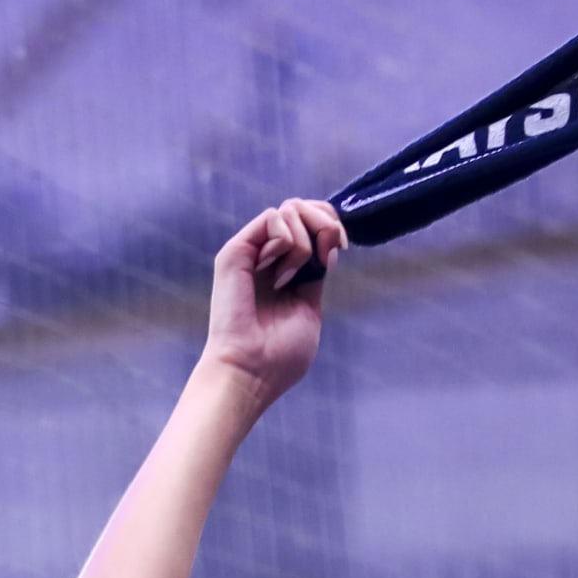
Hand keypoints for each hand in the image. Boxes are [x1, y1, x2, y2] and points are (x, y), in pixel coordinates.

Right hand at [200, 197, 347, 408]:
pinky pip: (273, 218)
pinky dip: (286, 242)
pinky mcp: (236, 251)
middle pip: (303, 206)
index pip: (312, 222)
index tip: (341, 247)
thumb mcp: (310, 309)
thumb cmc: (279, 355)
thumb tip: (329, 240)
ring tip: (288, 279)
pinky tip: (276, 274)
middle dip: (326, 222)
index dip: (331, 225)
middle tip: (327, 252)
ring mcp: (251, 252)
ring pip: (290, 208)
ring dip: (303, 244)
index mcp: (286, 270)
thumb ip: (318, 273)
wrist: (251, 371)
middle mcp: (267, 256)